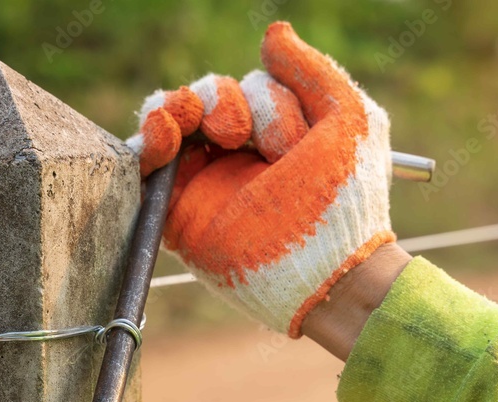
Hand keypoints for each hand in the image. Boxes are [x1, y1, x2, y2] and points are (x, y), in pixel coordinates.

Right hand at [126, 22, 393, 336]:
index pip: (251, 87)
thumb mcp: (349, 117)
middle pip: (210, 96)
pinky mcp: (180, 209)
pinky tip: (163, 132)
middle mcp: (241, 155)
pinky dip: (148, 134)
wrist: (327, 269)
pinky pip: (147, 161)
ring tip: (215, 130)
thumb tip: (272, 36)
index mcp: (280, 134)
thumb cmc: (348, 197)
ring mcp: (208, 180)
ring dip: (188, 106)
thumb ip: (312, 70)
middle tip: (249, 140)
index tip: (292, 146)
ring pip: (176, 116)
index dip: (267, 101)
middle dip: (228, 102)